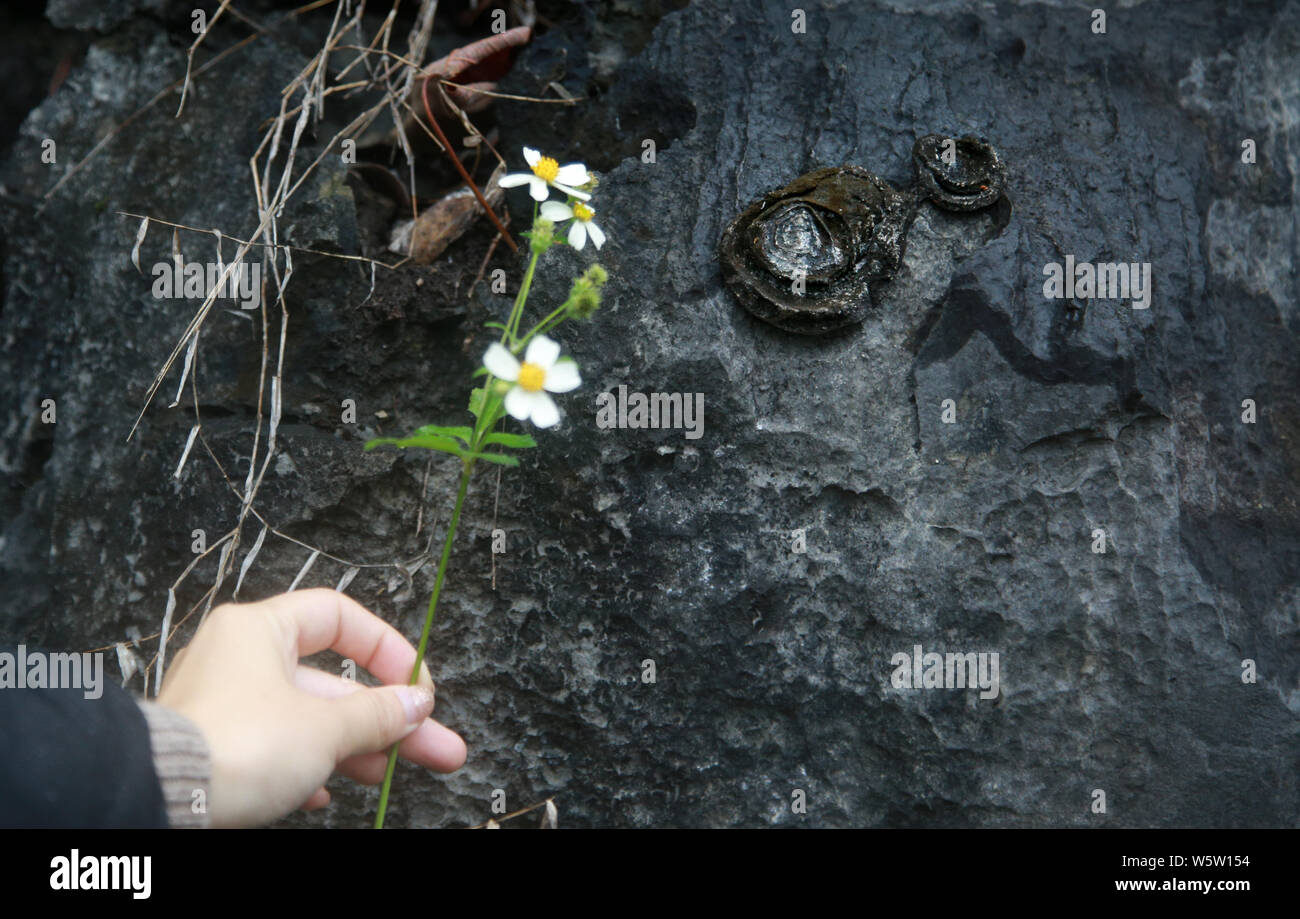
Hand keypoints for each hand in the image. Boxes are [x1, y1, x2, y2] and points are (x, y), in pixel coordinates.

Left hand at [157, 588, 466, 826]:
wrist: (162, 800)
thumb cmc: (232, 746)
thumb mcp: (325, 726)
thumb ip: (377, 713)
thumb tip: (415, 703)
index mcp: (259, 630)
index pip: (340, 618)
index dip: (386, 649)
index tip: (416, 684)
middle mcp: (239, 659)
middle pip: (332, 681)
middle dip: (387, 717)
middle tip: (432, 742)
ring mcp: (225, 706)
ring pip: (308, 719)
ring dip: (356, 745)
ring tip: (395, 772)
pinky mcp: (215, 748)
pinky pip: (275, 749)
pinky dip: (308, 766)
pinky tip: (327, 790)